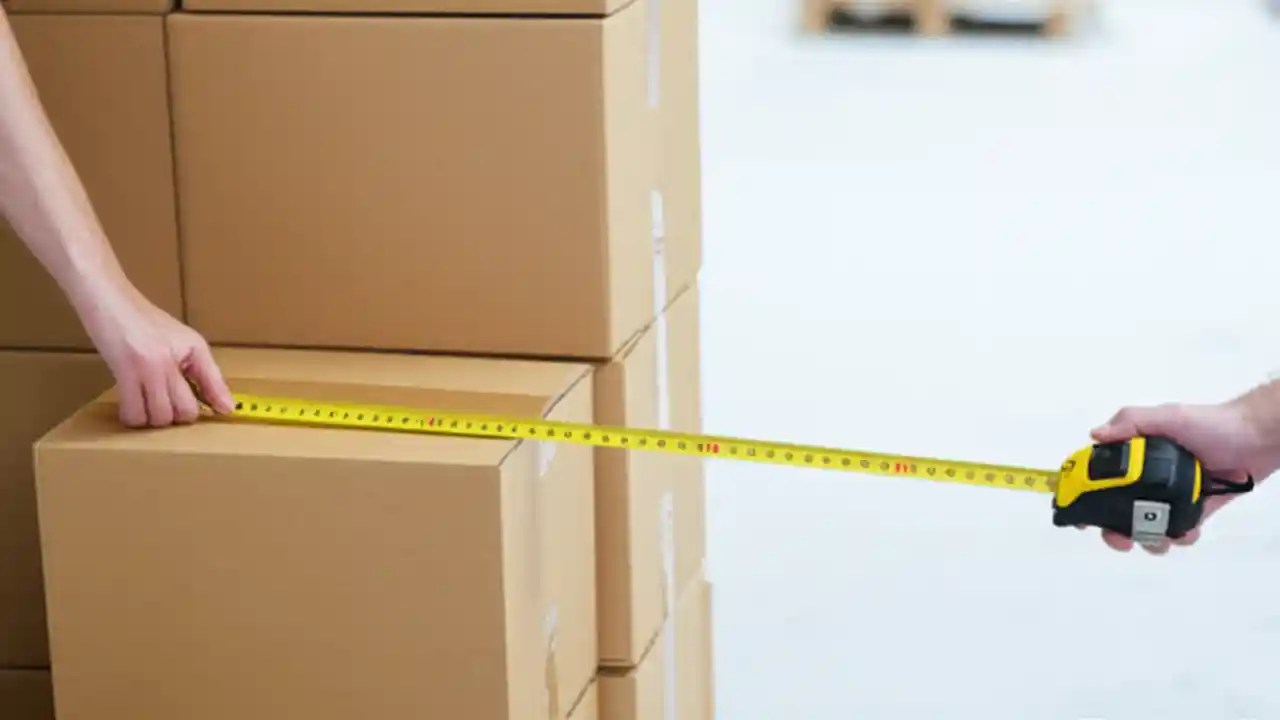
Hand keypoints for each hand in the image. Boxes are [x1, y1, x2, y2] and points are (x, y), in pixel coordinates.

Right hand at [72, 281, 233, 427]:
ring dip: (154, 420)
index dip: (216, 403)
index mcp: (194, 347)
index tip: (219, 412)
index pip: (215, 384)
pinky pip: (134, 411)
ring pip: (160, 416)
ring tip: (148, 405)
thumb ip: (204, 372)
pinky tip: (132, 407)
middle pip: (186, 411)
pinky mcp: (124, 371)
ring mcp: (149, 366)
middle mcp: (174, 358)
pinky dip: (134, 417)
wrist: (108, 299)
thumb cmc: (143, 321)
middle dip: (178, 417)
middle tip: (167, 404)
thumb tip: (226, 406)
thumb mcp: (182, 340)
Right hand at [1088, 401, 1263, 553]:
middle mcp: (1150, 476)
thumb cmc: (1214, 423)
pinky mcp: (1196, 509)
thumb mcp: (1168, 416)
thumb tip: (1095, 435)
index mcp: (1137, 454)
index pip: (1103, 476)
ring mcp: (1172, 494)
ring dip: (1149, 537)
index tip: (1083, 516)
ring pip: (1149, 524)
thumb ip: (1132, 422)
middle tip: (1121, 538)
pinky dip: (1181, 536)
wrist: (1258, 439)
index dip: (1087, 495)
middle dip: (1115, 529)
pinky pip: (1181, 530)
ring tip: (1160, 538)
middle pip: (1120, 509)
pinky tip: (1187, 532)